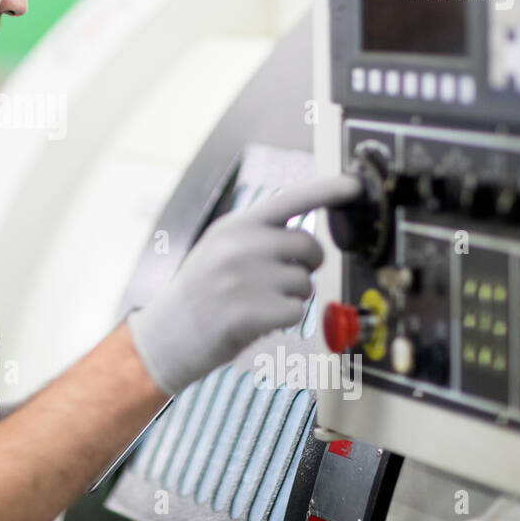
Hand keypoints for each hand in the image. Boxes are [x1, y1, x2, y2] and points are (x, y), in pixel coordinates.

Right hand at [126, 174, 362, 395]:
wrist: (166, 335)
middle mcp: (240, 246)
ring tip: (258, 302)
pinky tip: (257, 320)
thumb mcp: (218, 248)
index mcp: (234, 226)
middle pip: (309, 246)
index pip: (290, 199)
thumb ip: (256, 236)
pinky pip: (297, 311)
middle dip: (307, 265)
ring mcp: (245, 278)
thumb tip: (304, 238)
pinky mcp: (250, 311)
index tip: (353, 185)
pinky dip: (283, 319)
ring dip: (292, 297)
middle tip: (282, 279)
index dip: (327, 190)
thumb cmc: (199, 293)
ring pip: (306, 283)